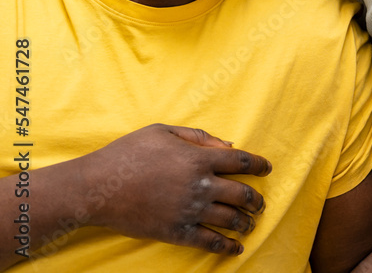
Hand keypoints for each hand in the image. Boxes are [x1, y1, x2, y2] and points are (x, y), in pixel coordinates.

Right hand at [81, 124, 270, 254]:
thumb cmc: (128, 153)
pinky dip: (226, 246)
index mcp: (198, 158)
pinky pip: (208, 242)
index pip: (241, 162)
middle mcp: (199, 185)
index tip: (268, 168)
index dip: (259, 165)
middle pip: (241, 193)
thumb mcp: (163, 132)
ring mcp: (188, 210)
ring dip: (246, 222)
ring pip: (230, 219)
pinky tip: (236, 248)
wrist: (96, 188)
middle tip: (260, 203)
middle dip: (256, 199)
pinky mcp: (176, 231)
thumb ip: (199, 136)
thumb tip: (229, 145)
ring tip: (252, 223)